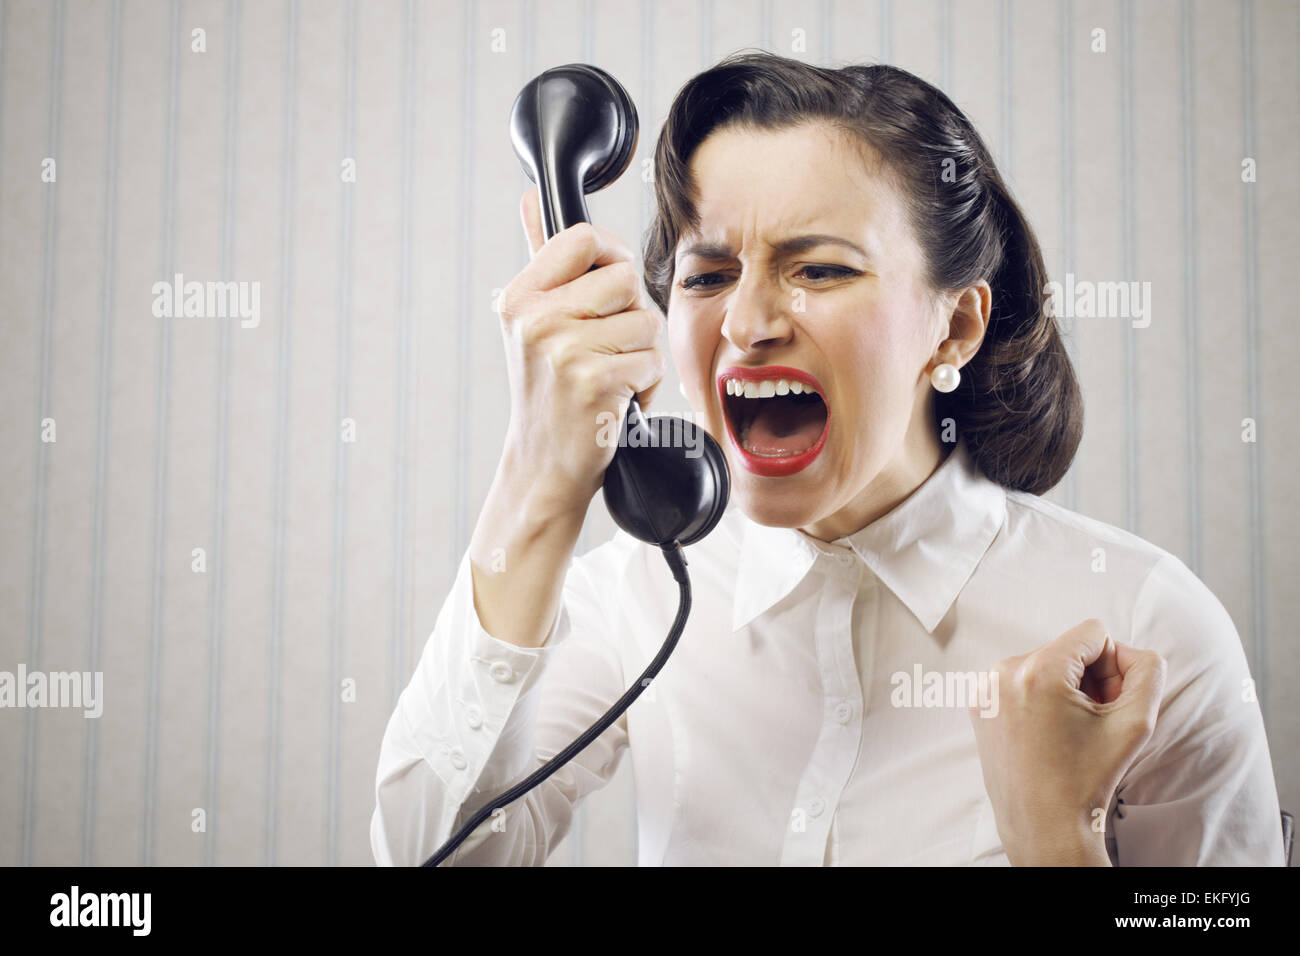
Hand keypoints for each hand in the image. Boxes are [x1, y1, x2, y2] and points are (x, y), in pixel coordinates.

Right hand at [495, 188, 666, 510]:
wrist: (543, 465)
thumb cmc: (547, 391)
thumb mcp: (531, 322)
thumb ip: (538, 257)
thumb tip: (532, 197)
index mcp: (520, 297)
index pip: (584, 237)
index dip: (611, 256)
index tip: (609, 289)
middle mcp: (535, 319)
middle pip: (626, 278)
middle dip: (631, 315)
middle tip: (607, 347)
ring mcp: (562, 350)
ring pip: (646, 321)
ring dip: (641, 355)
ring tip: (611, 377)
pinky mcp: (593, 382)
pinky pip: (651, 361)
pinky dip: (645, 386)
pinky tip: (617, 401)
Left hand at [968, 619, 1166, 864]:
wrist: (1044, 827)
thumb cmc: (1089, 778)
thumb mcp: (1136, 722)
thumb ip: (1148, 671)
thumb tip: (1129, 651)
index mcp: (1038, 671)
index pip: (1093, 632)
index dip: (1114, 665)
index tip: (1109, 702)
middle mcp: (1003, 672)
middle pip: (1067, 647)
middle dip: (1089, 678)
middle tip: (1094, 722)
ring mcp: (986, 688)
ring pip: (1045, 663)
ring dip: (1066, 688)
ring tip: (1071, 730)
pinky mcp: (979, 703)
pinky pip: (1021, 680)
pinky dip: (1041, 697)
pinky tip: (1049, 732)